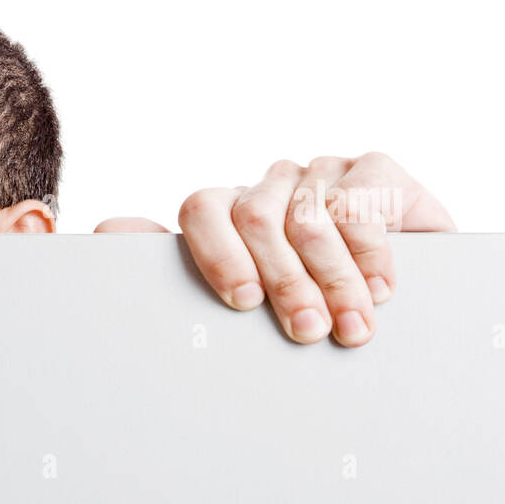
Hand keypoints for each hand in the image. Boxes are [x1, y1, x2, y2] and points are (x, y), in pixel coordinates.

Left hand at [96, 153, 454, 345]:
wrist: (397, 303)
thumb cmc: (304, 307)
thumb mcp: (240, 300)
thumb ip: (170, 270)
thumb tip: (107, 229)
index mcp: (228, 211)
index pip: (202, 210)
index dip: (218, 254)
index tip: (244, 302)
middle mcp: (269, 185)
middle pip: (257, 218)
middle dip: (286, 283)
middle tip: (307, 333)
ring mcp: (319, 173)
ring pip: (310, 218)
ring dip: (334, 280)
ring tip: (352, 329)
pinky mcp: (374, 170)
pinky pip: (361, 203)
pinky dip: (370, 253)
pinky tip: (381, 290)